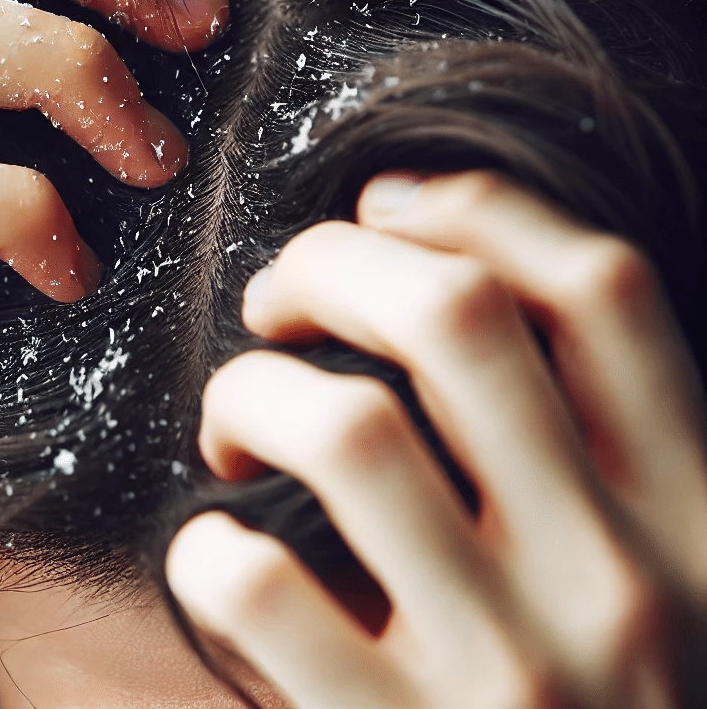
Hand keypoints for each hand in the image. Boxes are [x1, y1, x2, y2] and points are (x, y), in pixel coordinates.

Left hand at [167, 171, 706, 707]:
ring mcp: (514, 672)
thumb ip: (594, 453)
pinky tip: (214, 552)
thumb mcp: (661, 572)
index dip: (476, 210)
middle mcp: (621, 578)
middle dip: (333, 263)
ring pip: (342, 425)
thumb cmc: (608, 705)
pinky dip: (206, 545)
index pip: (600, 287)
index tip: (387, 206)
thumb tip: (440, 288)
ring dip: (248, 393)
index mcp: (693, 514)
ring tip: (232, 424)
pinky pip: (260, 585)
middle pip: (452, 315)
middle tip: (277, 296)